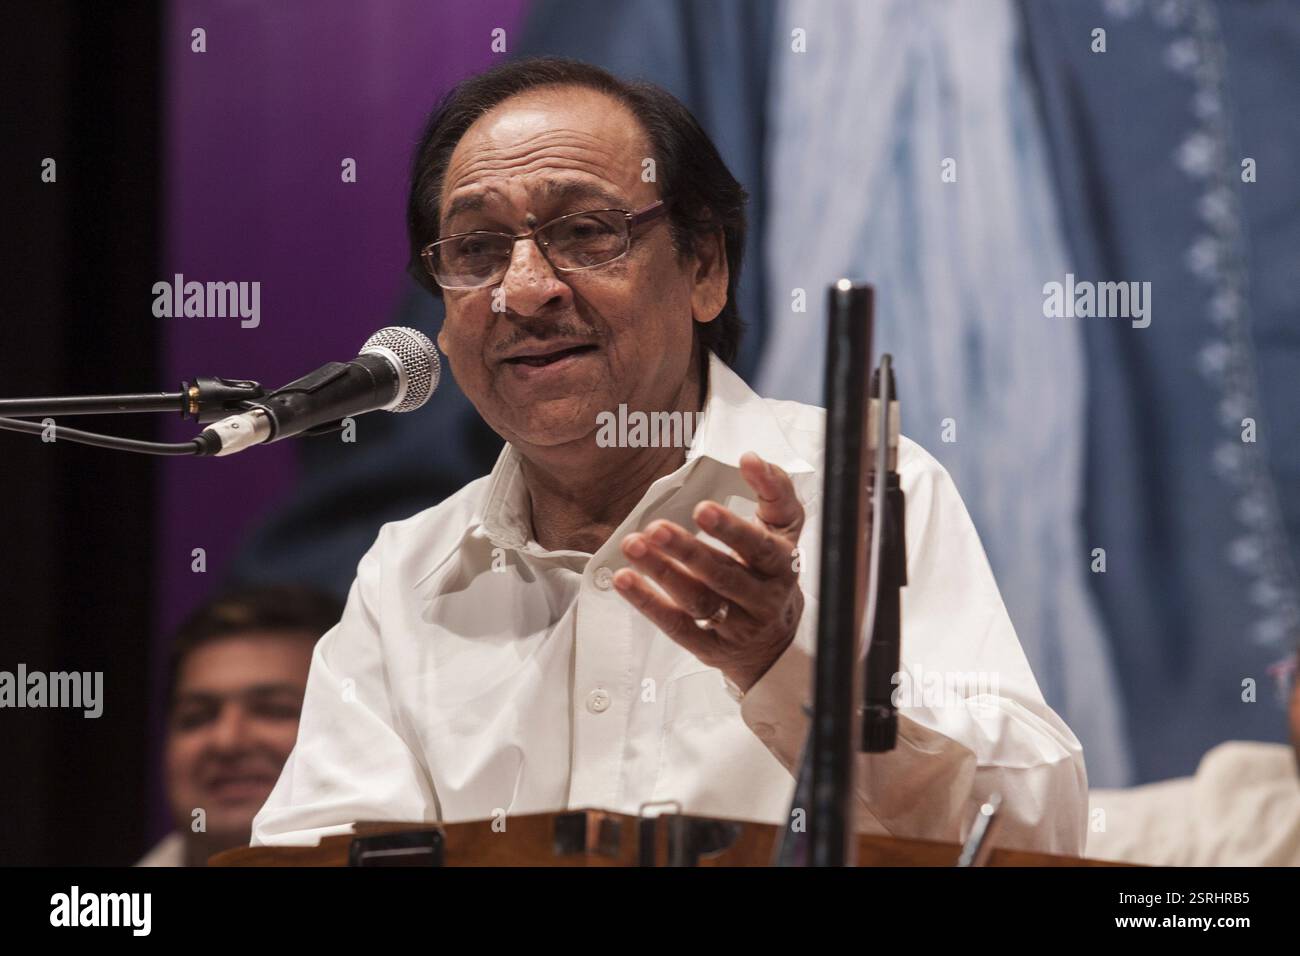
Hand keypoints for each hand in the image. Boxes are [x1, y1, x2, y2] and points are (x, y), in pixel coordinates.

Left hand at [613, 451, 805, 693]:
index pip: (759, 547)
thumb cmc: (772, 572)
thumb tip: (751, 458)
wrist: (775, 642)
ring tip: (634, 545)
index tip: (702, 509)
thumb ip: (774, 491)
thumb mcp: (785, 530)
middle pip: (723, 576)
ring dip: (663, 573)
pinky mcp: (709, 648)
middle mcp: (761, 599)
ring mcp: (736, 627)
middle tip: (657, 528)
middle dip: (688, 551)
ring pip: (698, 601)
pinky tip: (625, 579)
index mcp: (781, 565)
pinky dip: (649, 603)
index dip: (731, 529)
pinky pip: (677, 627)